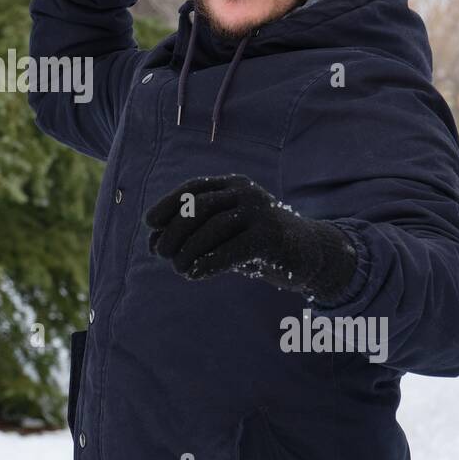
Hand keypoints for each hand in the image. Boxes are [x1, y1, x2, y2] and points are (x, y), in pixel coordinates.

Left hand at [143, 174, 358, 302]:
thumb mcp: (224, 235)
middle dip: (174, 230)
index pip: (193, 188)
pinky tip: (194, 274)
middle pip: (199, 207)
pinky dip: (208, 263)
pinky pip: (232, 249)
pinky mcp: (270, 236)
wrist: (308, 255)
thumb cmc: (256, 244)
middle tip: (160, 253)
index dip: (168, 204)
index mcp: (233, 185)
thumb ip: (194, 235)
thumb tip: (153, 244)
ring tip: (178, 268)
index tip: (149, 223)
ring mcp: (260, 212)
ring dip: (188, 250)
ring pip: (213, 227)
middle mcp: (246, 192)